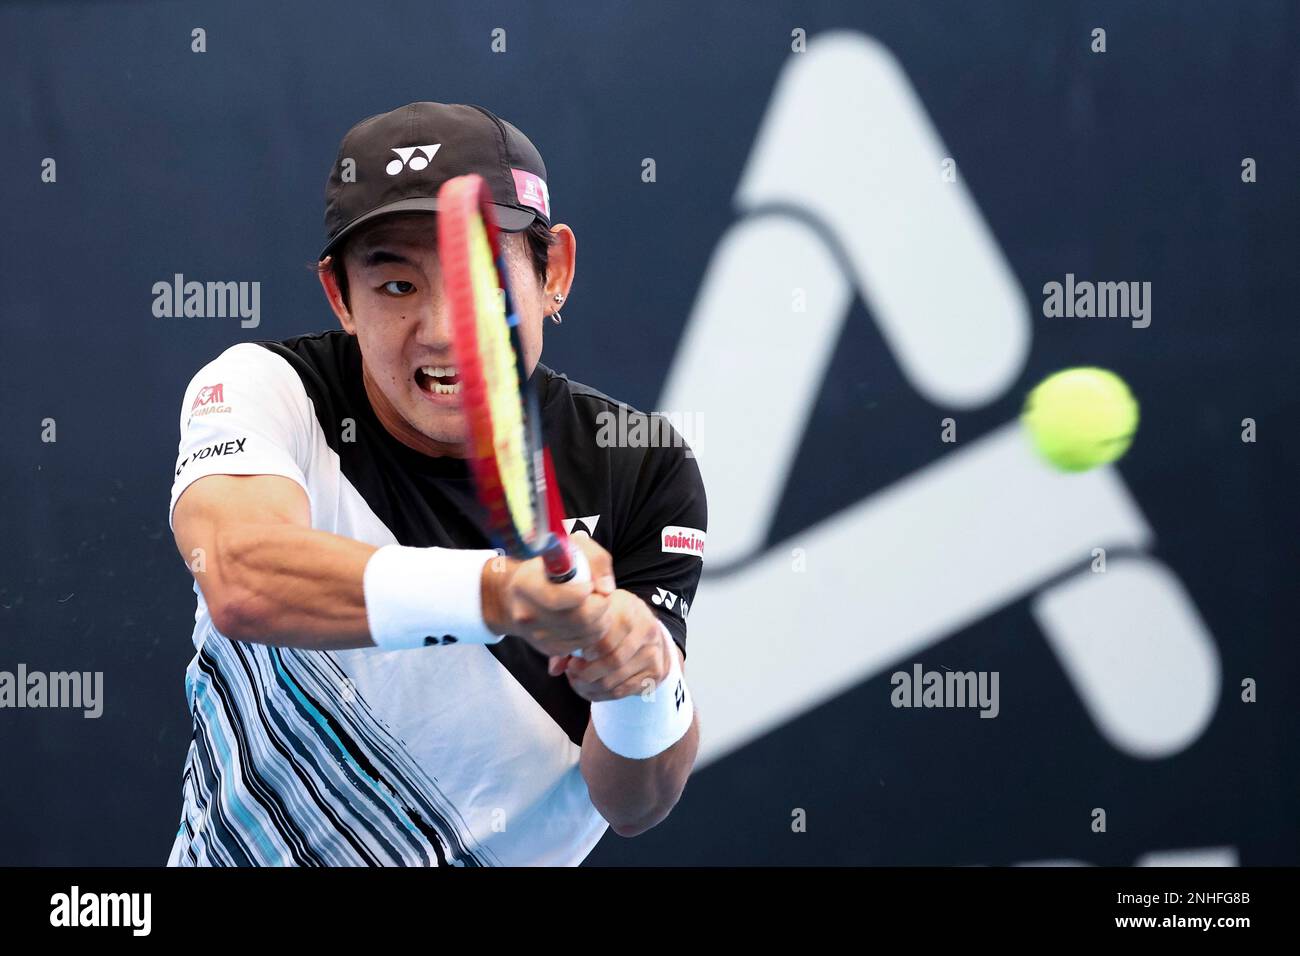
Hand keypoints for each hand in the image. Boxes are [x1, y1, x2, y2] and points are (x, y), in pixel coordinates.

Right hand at [481, 535, 615, 658]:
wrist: (518, 595)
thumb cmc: (548, 566)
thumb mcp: (568, 547)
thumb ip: (593, 559)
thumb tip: (606, 589)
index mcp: (526, 584)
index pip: (557, 598)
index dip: (584, 592)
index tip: (591, 585)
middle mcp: (527, 613)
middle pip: (579, 619)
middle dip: (601, 607)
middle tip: (602, 596)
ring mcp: (536, 635)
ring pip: (586, 634)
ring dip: (602, 619)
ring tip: (597, 605)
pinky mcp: (548, 649)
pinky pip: (582, 645)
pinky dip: (594, 632)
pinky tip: (589, 618)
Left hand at [547, 589, 677, 701]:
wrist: (646, 629)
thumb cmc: (612, 621)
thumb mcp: (594, 617)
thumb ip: (572, 638)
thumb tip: (555, 669)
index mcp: (629, 608)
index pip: (606, 639)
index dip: (586, 654)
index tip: (573, 659)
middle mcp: (646, 629)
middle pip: (612, 662)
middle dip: (586, 674)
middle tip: (572, 673)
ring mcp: (653, 652)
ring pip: (615, 681)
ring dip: (590, 687)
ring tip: (577, 682)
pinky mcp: (655, 672)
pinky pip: (623, 691)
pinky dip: (601, 695)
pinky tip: (590, 689)